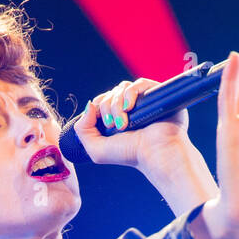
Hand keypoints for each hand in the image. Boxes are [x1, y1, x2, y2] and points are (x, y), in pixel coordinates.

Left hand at [74, 78, 190, 171]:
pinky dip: (130, 93)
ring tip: (123, 123)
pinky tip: (129, 107)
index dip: (98, 108)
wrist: (156, 155)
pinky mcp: (155, 95)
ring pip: (122, 88)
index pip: (101, 102)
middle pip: (110, 94)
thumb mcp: (96, 150)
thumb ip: (82, 129)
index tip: (103, 124)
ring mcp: (143, 101)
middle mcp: (130, 109)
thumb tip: (89, 104)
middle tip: (114, 126)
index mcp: (117, 119)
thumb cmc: (131, 155)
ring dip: (117, 104)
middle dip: (107, 109)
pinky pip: (139, 83)